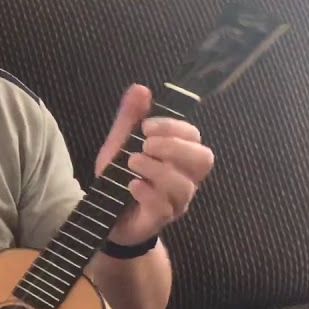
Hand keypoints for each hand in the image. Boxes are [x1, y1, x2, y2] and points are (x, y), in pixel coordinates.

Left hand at [94, 84, 213, 246]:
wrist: (105, 216)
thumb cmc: (119, 178)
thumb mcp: (120, 144)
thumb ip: (130, 118)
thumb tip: (141, 89)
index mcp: (179, 157)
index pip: (194, 137)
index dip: (174, 128)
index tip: (147, 125)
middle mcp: (184, 178)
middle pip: (203, 160)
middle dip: (174, 147)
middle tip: (145, 144)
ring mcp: (175, 201)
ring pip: (184, 185)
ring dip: (157, 169)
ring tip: (132, 163)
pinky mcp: (159, 219)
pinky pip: (164, 206)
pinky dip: (147, 192)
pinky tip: (131, 185)